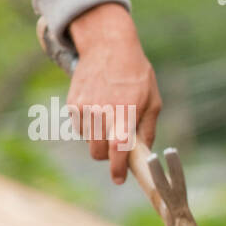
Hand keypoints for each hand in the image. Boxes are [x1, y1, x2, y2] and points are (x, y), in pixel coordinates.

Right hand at [66, 3, 161, 183]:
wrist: (108, 46)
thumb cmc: (136, 74)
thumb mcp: (153, 100)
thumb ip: (147, 129)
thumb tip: (144, 153)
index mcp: (125, 113)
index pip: (118, 150)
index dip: (118, 169)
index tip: (119, 179)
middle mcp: (102, 112)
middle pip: (98, 152)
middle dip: (108, 156)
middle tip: (118, 148)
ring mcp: (84, 108)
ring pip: (88, 141)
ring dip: (98, 140)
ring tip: (110, 121)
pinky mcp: (73, 103)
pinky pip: (80, 127)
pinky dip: (89, 127)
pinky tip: (100, 110)